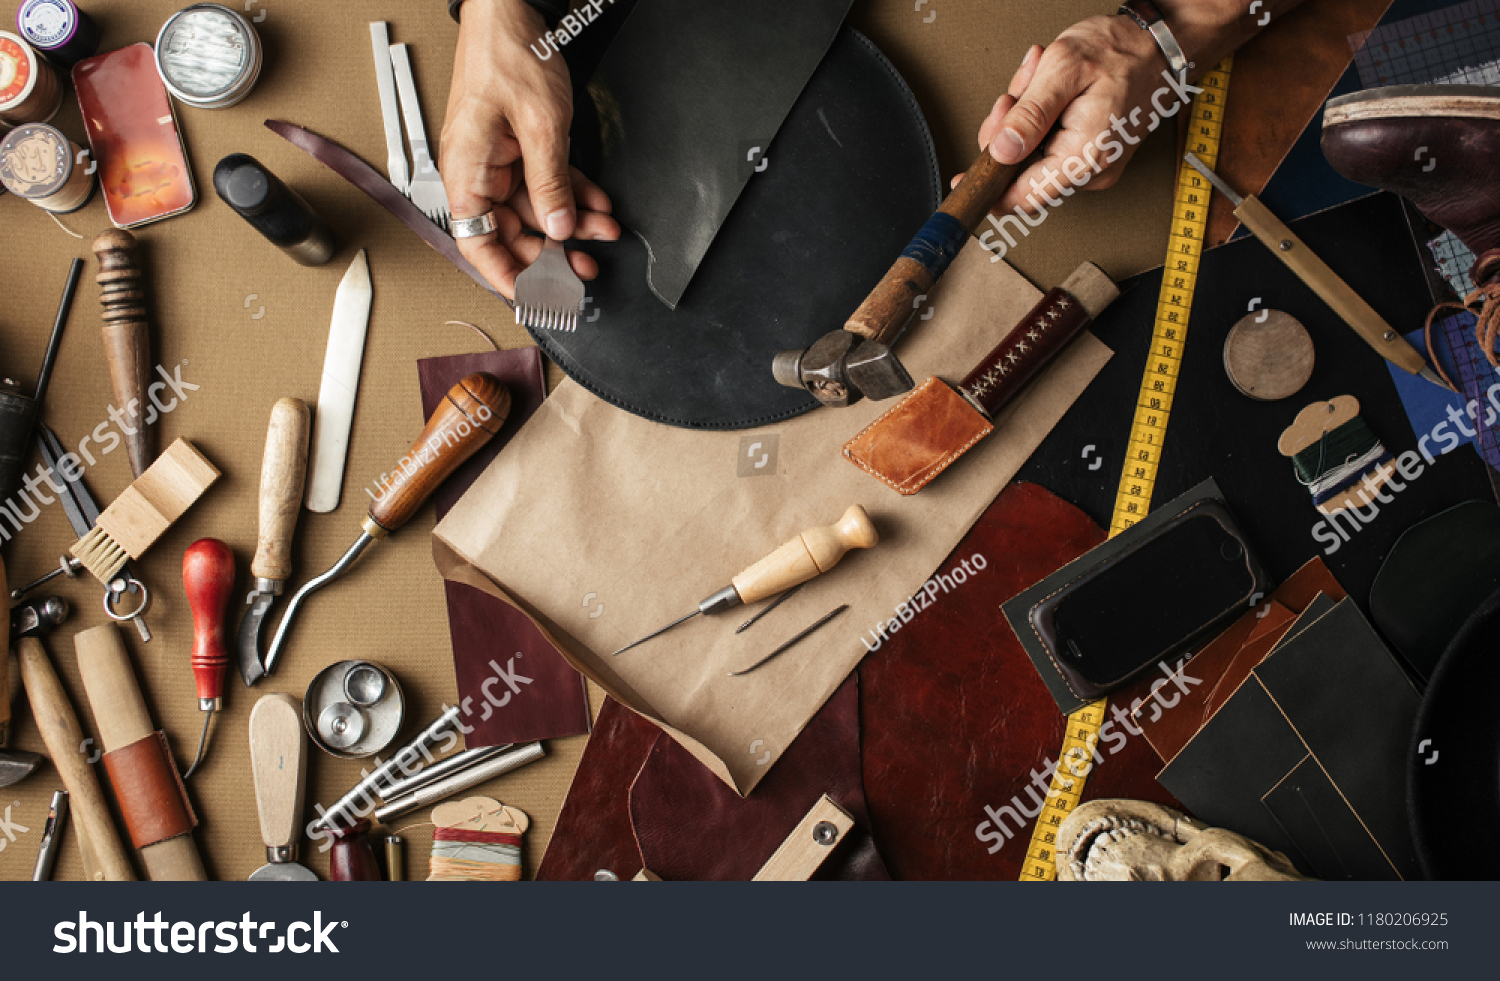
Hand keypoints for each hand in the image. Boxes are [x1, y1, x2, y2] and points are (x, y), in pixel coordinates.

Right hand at [440, 0, 619, 299]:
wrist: (510, 9)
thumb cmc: (508, 54)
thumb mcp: (541, 127)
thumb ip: (550, 185)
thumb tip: (557, 230)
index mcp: (468, 173)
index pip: (478, 243)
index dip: (506, 276)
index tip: (536, 297)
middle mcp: (479, 172)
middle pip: (513, 231)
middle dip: (553, 252)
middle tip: (586, 270)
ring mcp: (500, 160)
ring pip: (537, 208)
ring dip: (572, 223)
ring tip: (604, 233)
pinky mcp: (520, 146)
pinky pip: (547, 182)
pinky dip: (573, 194)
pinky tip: (598, 206)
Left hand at [965, 16, 1171, 215]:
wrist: (1161, 44)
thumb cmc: (1121, 51)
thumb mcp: (1064, 69)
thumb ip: (1030, 114)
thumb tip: (1001, 151)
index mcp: (1085, 156)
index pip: (1024, 197)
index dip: (990, 190)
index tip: (963, 180)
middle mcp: (1092, 171)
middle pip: (1022, 173)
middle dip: (1008, 130)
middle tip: (1017, 92)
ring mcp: (1093, 165)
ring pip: (1032, 156)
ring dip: (1024, 116)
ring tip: (1038, 80)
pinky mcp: (1091, 155)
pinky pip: (1049, 146)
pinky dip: (1040, 118)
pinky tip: (1050, 90)